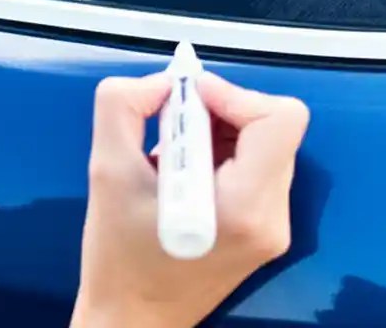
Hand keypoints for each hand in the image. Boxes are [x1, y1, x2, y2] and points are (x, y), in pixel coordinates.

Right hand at [71, 71, 309, 327]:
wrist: (131, 322)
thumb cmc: (117, 257)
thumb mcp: (106, 171)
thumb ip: (124, 106)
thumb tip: (162, 82)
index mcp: (246, 205)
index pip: (280, 118)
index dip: (234, 94)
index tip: (187, 100)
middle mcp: (273, 216)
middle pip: (271, 127)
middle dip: (219, 113)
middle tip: (171, 126)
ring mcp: (273, 227)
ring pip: (263, 145)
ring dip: (218, 134)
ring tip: (171, 155)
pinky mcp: (265, 233)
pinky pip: (256, 169)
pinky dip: (222, 157)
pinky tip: (183, 177)